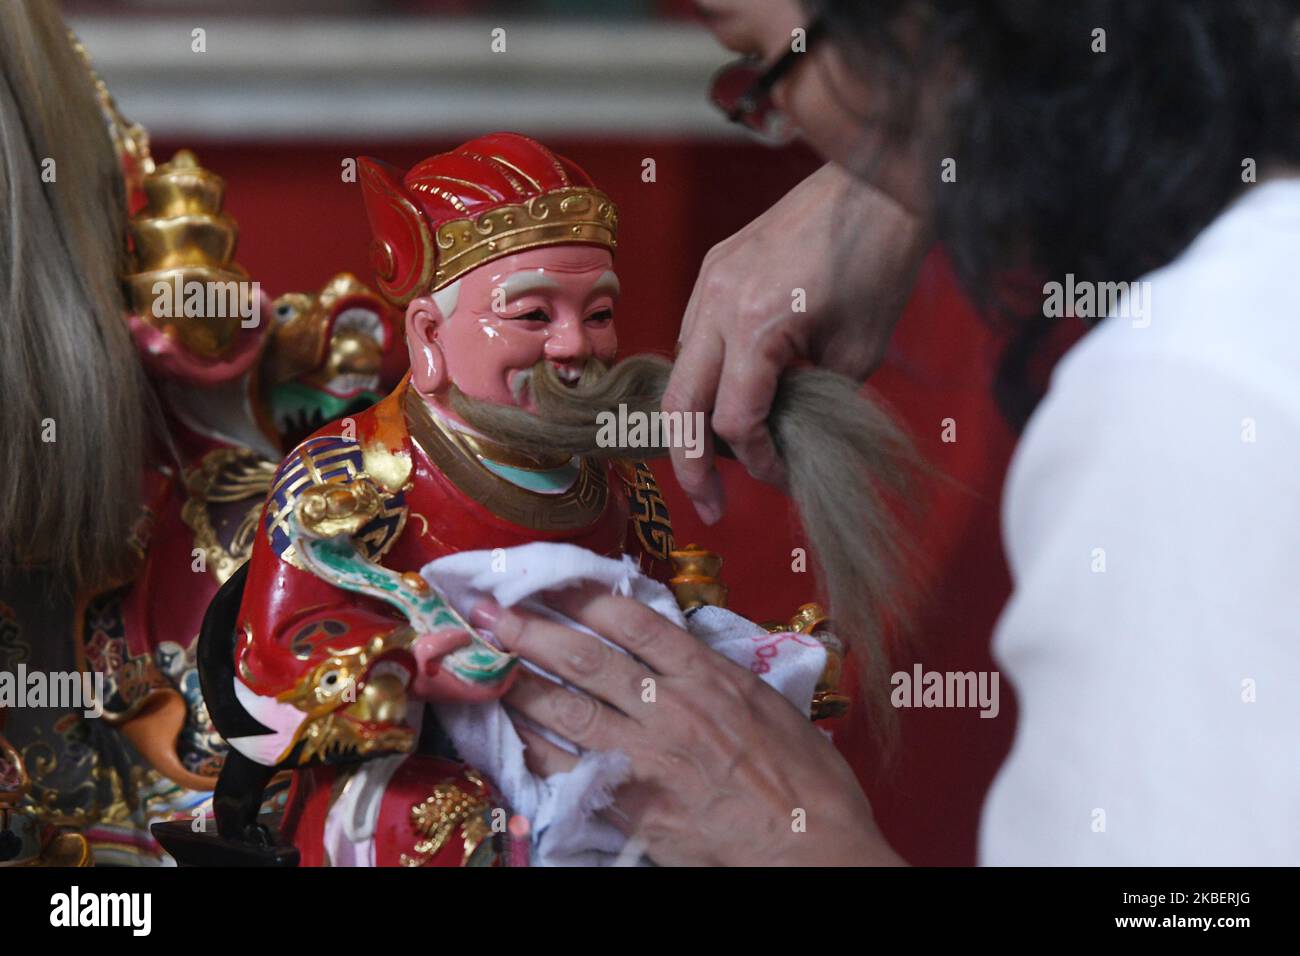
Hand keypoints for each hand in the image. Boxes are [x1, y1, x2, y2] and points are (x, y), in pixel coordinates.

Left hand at [476, 584, 903, 865]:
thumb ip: (716, 675)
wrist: (814, 849)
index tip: (552, 577)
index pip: (635, 622)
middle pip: (588, 659)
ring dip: (520, 682)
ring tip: (485, 661)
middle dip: (533, 631)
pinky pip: (568, 771)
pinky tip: (508, 731)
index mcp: (710, 677)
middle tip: (491, 610)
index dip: (586, 595)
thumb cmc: (806, 780)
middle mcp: (672, 709)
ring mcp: (648, 759)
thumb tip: (677, 651)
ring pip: (568, 710)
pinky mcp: (632, 807)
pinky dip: (532, 749)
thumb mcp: (768, 706)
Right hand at [664, 163, 929, 523]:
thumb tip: (789, 437)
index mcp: (756, 324)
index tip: (784, 476)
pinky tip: (731, 391)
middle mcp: (717, 303)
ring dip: (695, 417)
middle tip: (710, 509)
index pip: (735, 421)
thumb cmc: (881, 261)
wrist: (876, 181)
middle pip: (679, 406)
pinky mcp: (713, 267)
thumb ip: (815, 400)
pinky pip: (693, 335)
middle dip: (690, 465)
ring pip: (678, 370)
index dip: (758, 461)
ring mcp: (708, 281)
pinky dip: (705, 374)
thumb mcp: (859, 350)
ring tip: (722, 454)